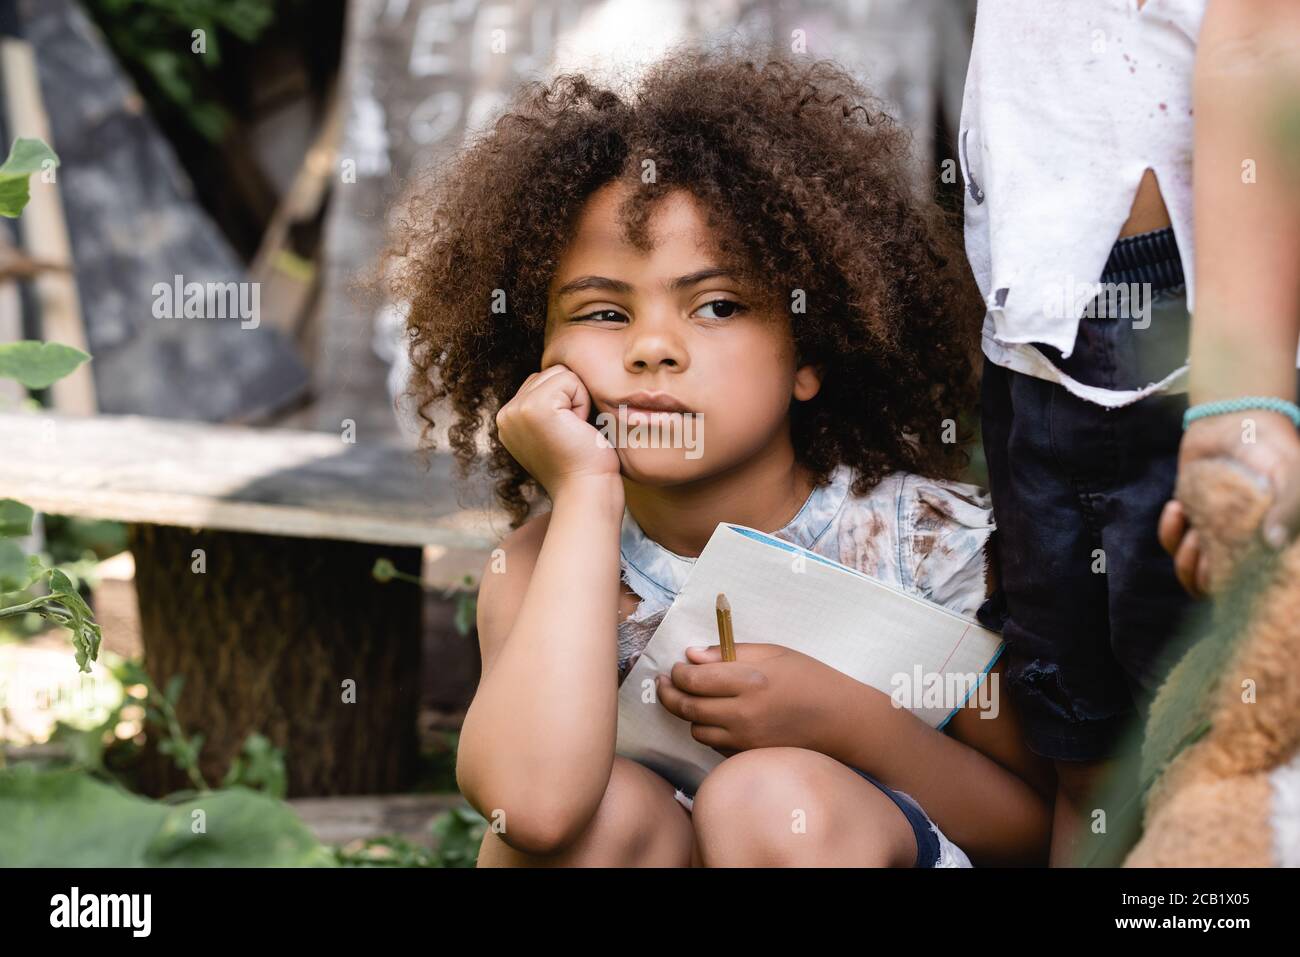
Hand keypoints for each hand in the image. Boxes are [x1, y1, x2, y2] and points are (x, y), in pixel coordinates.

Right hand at [494, 362, 619, 498]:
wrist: (586, 491)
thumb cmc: (581, 465)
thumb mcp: (552, 433)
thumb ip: (545, 407)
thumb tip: (559, 375)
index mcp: (508, 420)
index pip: (541, 382)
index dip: (565, 403)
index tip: (565, 436)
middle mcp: (505, 414)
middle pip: (550, 373)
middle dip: (571, 399)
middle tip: (571, 434)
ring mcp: (517, 410)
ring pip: (560, 374)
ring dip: (578, 401)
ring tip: (573, 431)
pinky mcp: (535, 407)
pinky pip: (570, 380)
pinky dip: (583, 403)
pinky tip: (577, 429)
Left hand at [653, 643, 845, 756]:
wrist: (841, 720)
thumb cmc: (809, 678)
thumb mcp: (773, 653)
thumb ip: (729, 653)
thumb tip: (692, 654)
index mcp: (749, 681)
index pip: (694, 679)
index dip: (677, 672)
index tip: (675, 666)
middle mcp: (744, 714)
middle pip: (687, 708)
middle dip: (669, 694)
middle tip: (663, 683)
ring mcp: (746, 740)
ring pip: (697, 730)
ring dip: (689, 714)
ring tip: (693, 698)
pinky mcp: (750, 756)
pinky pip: (715, 745)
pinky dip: (709, 730)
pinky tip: (717, 716)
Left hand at [1158, 410, 1299, 595]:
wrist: (1238, 420)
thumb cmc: (1275, 450)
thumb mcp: (1293, 475)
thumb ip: (1292, 506)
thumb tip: (1272, 542)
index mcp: (1274, 550)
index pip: (1260, 593)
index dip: (1244, 598)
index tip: (1234, 578)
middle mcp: (1246, 551)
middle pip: (1218, 592)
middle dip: (1205, 577)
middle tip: (1206, 546)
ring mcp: (1216, 537)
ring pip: (1192, 573)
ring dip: (1185, 559)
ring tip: (1192, 529)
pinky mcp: (1191, 521)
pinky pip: (1172, 543)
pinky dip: (1169, 532)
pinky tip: (1177, 509)